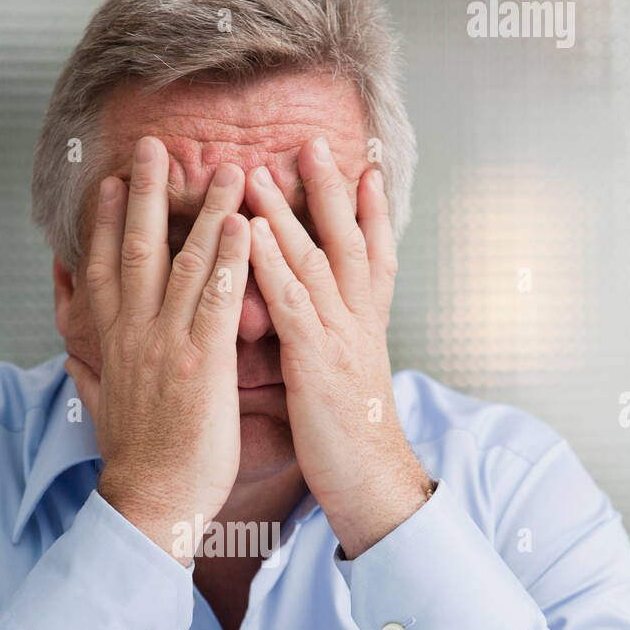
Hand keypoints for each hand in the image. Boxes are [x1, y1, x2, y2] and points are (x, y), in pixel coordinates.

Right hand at [65, 137, 248, 561]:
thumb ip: (90, 378)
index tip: (110, 184)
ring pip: (183, 262)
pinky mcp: (201, 363)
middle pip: (137, 248)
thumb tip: (71, 363)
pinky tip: (245, 223)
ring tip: (225, 166)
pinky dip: (229, 258)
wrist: (150, 500)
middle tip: (155, 146)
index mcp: (114, 346)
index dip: (107, 223)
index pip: (105, 271)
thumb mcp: (101, 413)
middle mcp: (135, 334)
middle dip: (146, 193)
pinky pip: (216, 299)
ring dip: (205, 210)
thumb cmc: (136, 463)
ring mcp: (167, 345)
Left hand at [245, 137, 431, 558]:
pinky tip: (252, 232)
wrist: (373, 485)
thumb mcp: (348, 385)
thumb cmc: (352, 443)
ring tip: (263, 170)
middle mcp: (358, 324)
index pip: (376, 257)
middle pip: (348, 242)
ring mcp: (339, 339)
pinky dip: (273, 264)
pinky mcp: (316, 363)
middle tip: (313, 144)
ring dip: (289, 213)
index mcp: (367, 329)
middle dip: (331, 191)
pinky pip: (292, 303)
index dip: (372, 213)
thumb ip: (337, 349)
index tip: (367, 169)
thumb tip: (327, 334)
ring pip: (316, 262)